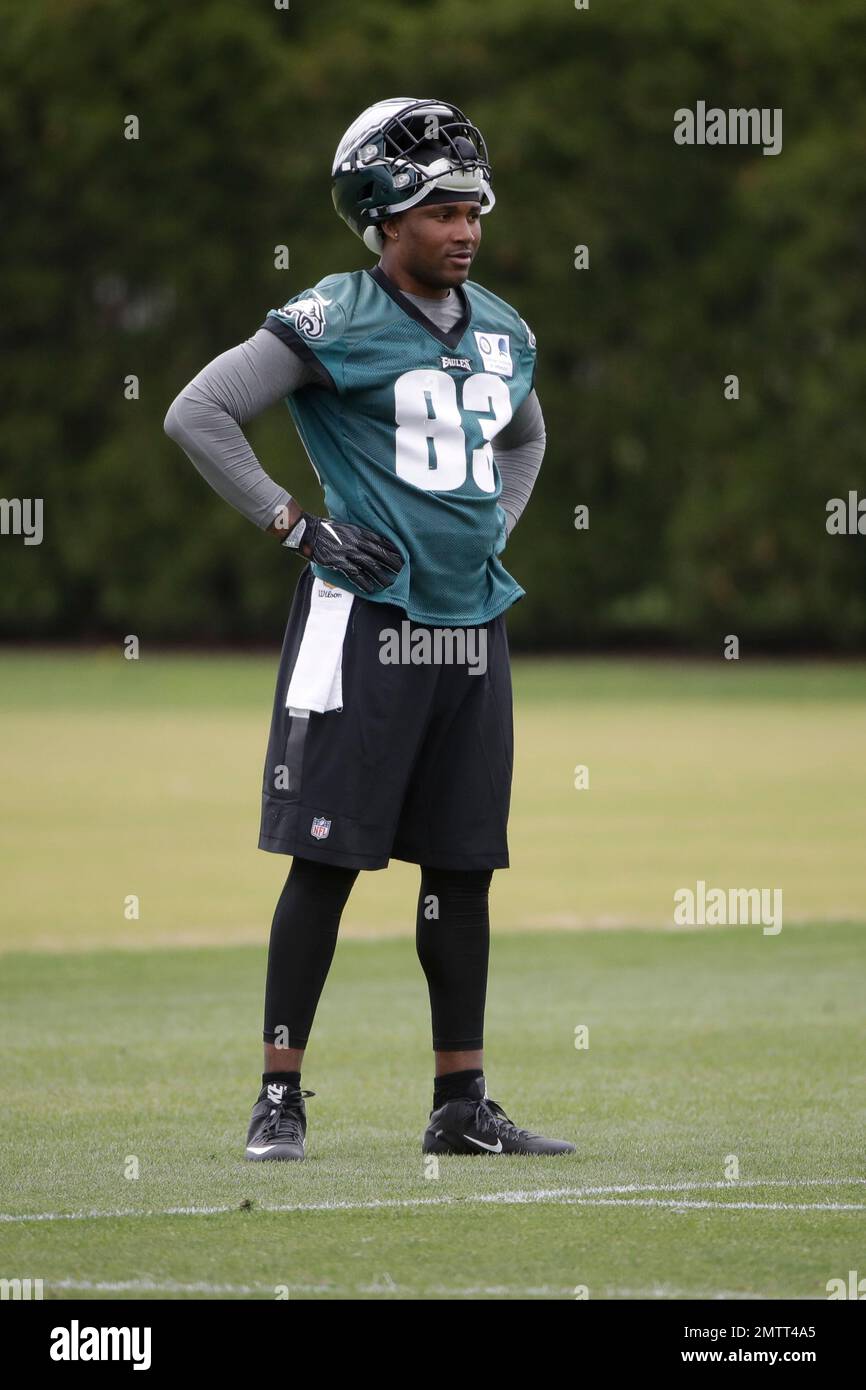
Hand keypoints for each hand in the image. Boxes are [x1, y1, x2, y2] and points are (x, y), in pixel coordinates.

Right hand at [284, 511, 404, 593]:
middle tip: (401, 572)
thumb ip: (358, 535)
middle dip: (391, 564)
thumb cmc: (326, 530)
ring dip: (380, 576)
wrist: (308, 532)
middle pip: (379, 554)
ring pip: (370, 565)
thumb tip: (369, 543)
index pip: (380, 541)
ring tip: (388, 584)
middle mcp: (356, 541)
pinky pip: (355, 574)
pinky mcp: (338, 562)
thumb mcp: (346, 527)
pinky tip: (371, 589)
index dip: (392, 550)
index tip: (401, 556)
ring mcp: (348, 552)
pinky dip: (364, 582)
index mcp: (358, 532)